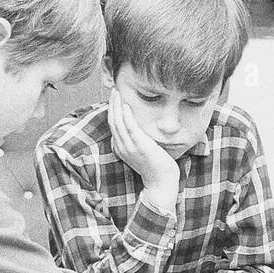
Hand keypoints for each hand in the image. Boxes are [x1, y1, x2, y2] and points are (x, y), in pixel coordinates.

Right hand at [108, 89, 178, 211]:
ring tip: (117, 92)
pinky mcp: (140, 146)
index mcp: (121, 148)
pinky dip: (126, 115)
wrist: (161, 183)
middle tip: (113, 89)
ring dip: (116, 105)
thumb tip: (140, 129)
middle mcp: (122, 147)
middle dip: (111, 104)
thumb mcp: (142, 152)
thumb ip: (138, 141)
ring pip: (118, 122)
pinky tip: (125, 104)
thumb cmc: (156, 167)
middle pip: (112, 121)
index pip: (113, 125)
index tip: (114, 97)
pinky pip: (130, 127)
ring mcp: (130, 147)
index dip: (111, 110)